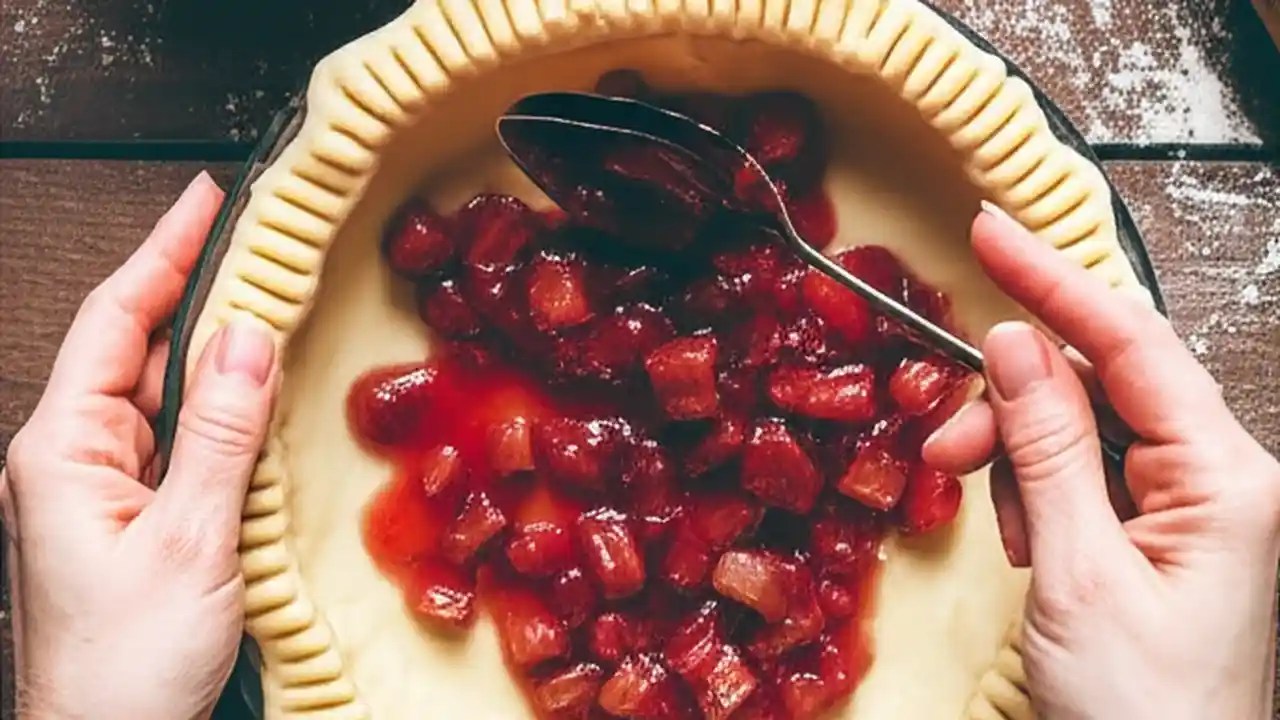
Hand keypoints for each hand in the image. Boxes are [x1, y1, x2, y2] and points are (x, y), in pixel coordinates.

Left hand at [1, 173, 278, 718]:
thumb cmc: (122, 669)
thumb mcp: (191, 539)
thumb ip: (223, 434)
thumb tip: (250, 341)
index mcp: (60, 452)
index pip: (114, 321)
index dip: (163, 253)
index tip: (203, 201)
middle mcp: (70, 462)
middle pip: (136, 350)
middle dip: (195, 294)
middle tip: (257, 247)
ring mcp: (98, 491)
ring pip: (160, 397)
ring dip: (211, 359)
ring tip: (267, 313)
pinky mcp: (129, 519)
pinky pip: (174, 443)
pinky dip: (215, 415)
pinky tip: (253, 404)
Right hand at [925, 206, 1279, 718]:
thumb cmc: (1144, 715)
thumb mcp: (1076, 575)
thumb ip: (1046, 450)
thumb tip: (1014, 348)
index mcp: (1226, 482)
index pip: (1131, 345)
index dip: (1054, 282)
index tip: (993, 235)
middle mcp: (1219, 482)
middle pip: (1099, 386)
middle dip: (1014, 405)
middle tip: (948, 441)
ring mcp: (1189, 508)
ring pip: (1081, 430)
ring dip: (1019, 461)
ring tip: (1000, 525)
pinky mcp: (1158, 533)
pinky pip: (1083, 476)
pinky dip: (1036, 496)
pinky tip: (1028, 542)